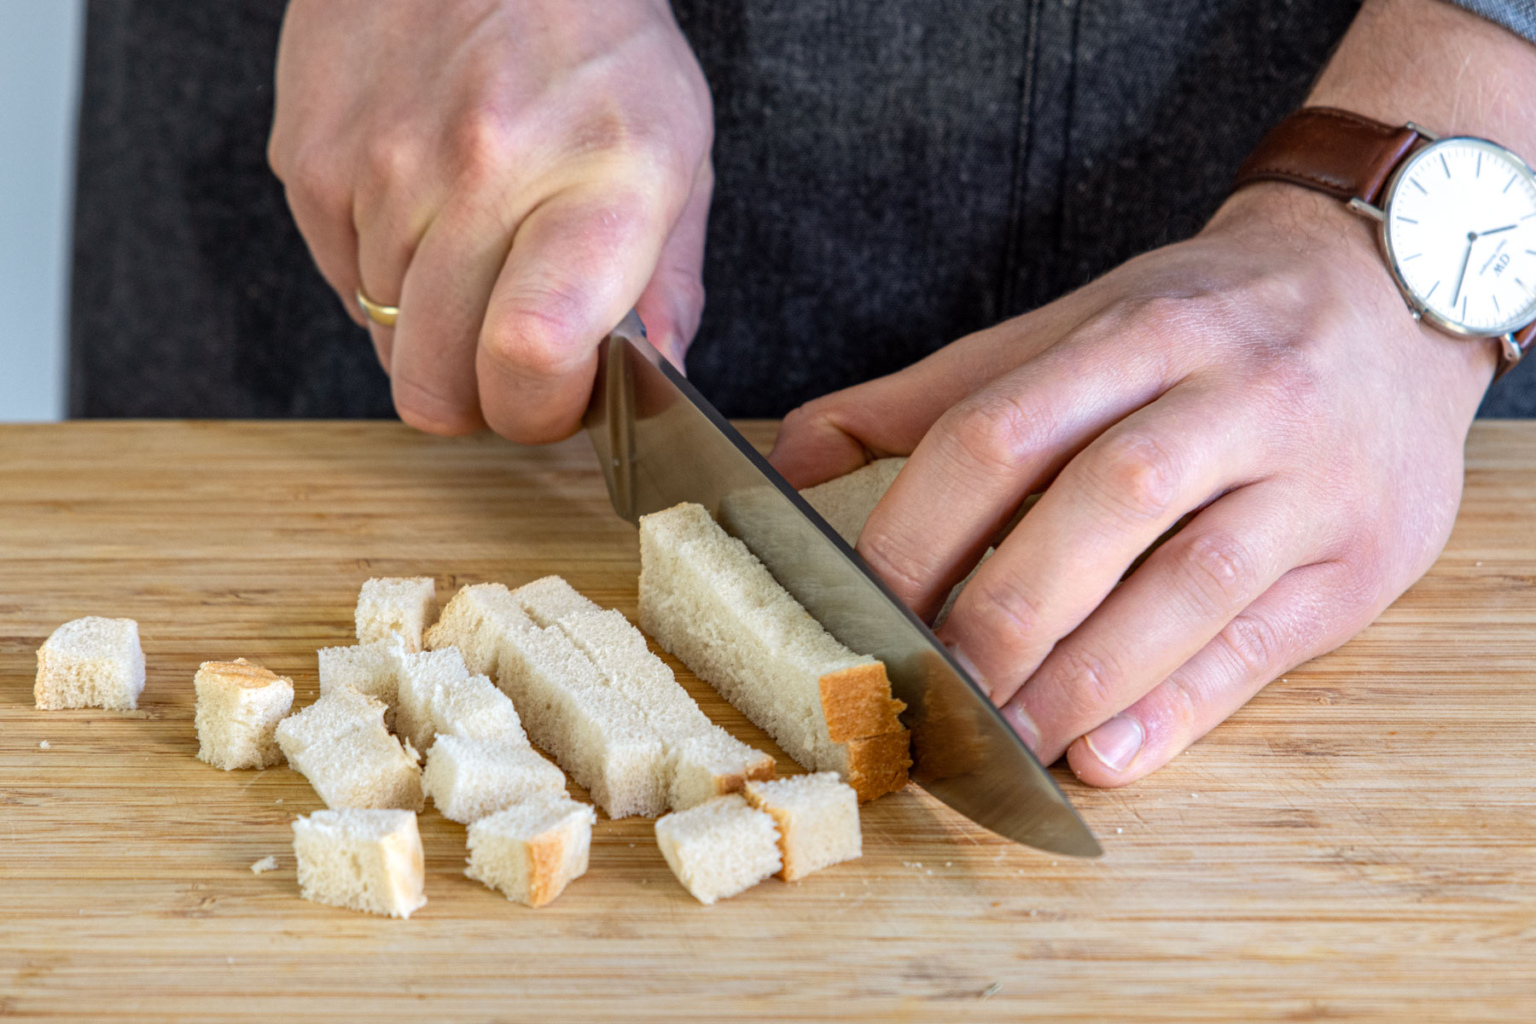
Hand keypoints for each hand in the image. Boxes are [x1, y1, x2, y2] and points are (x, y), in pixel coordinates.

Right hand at [268, 0, 712, 441]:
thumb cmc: (594, 44)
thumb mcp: (675, 151)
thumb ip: (668, 279)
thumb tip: (657, 378)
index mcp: (594, 183)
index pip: (529, 354)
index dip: (537, 409)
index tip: (556, 396)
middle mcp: (479, 176)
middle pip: (436, 383)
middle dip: (479, 396)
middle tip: (513, 351)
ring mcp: (381, 168)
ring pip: (385, 342)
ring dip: (431, 330)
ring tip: (475, 251)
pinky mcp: (310, 159)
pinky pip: (340, 282)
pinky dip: (382, 276)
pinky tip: (425, 211)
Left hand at [770, 183, 1492, 785]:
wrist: (1390, 287)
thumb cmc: (1202, 323)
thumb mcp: (1073, 327)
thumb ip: (934, 397)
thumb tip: (787, 461)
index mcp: (1131, 332)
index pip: (1002, 432)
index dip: (918, 530)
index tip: (855, 612)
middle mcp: (1227, 393)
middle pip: (1101, 505)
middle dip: (1001, 614)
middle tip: (930, 694)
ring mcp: (1306, 475)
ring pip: (1189, 580)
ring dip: (1085, 676)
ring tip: (1006, 743)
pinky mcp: (1364, 555)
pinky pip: (1266, 639)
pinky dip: (1183, 704)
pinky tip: (1110, 754)